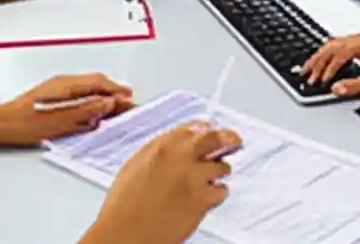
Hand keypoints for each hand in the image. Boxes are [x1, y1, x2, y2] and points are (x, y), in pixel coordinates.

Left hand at [0, 73, 133, 146]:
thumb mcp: (61, 120)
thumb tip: (108, 103)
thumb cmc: (24, 123)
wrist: (0, 124)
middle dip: (112, 94)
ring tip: (115, 112)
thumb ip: (87, 111)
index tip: (129, 100)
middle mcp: (62, 83)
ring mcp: (57, 89)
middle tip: (126, 107)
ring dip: (102, 99)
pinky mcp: (52, 97)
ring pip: (87, 90)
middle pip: (95, 84)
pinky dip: (91, 103)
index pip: (99, 83)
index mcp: (66, 85)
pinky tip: (93, 115)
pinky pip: (78, 96)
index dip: (117, 91)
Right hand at [82, 122, 241, 243]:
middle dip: (228, 138)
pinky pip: (222, 191)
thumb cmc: (124, 204)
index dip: (206, 129)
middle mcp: (181, 157)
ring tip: (209, 179)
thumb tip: (177, 146)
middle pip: (216, 138)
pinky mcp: (203, 200)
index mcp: (162, 146)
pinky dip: (217, 194)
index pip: (195, 127)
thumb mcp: (136, 165)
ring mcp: (195, 178)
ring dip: (218, 172)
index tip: (212, 130)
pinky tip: (206, 198)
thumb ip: (161, 151)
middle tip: (234, 141)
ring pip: (223, 167)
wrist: (126, 232)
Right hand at [302, 34, 359, 95]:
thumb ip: (356, 85)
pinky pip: (340, 46)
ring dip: (321, 56)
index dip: (327, 69)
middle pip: (331, 47)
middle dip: (316, 61)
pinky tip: (326, 61)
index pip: (337, 55)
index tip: (320, 81)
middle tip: (305, 74)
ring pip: (334, 45)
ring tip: (309, 68)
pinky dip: (329, 54)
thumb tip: (336, 89)